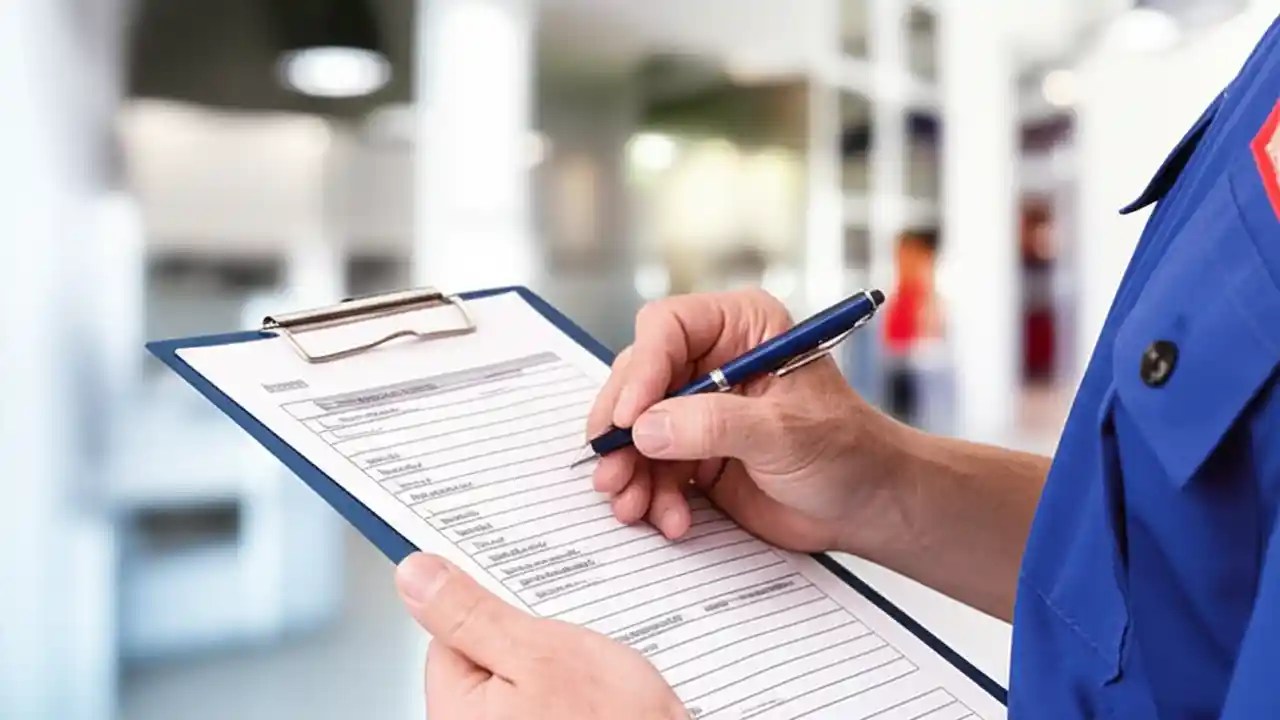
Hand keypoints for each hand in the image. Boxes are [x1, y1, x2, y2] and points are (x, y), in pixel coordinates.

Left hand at [396, 553, 687, 719]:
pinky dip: (575, 695)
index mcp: (454, 715)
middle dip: (532, 644)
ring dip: (559, 669)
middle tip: (572, 654)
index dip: (496, 615)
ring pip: (524, 681)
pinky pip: (549, 704)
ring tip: (595, 681)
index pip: (450, 635)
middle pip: (487, 660)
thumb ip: (470, 614)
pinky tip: (602, 700)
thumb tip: (414, 576)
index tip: (528, 609)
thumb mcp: (539, 651)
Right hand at [588, 289, 909, 555]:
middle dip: (623, 430)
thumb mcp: (784, 433)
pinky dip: (651, 495)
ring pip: (638, 429)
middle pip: (640, 379)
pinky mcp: (693, 451)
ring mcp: (699, 407)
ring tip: (632, 506)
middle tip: (611, 469)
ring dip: (630, 471)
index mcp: (742, 328)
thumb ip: (714, 425)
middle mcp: (714, 360)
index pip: (668, 328)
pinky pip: (651, 467)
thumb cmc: (848, 452)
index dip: (641, 370)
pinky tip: (670, 519)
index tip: (631, 419)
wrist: (867, 507)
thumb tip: (647, 428)